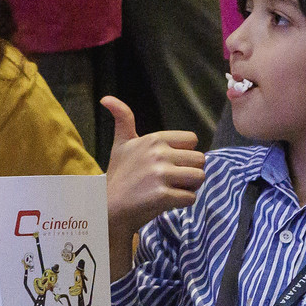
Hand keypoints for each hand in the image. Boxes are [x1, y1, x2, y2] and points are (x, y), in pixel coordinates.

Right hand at [103, 96, 203, 251]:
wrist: (109, 208)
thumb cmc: (119, 175)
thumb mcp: (121, 144)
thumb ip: (122, 119)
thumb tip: (106, 98)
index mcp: (154, 139)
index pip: (192, 140)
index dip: (185, 154)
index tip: (170, 163)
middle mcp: (158, 154)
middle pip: (200, 160)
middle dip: (190, 172)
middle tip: (172, 180)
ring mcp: (160, 175)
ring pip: (199, 178)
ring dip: (190, 187)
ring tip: (172, 190)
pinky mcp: (162, 195)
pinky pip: (191, 198)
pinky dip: (183, 203)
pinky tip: (166, 202)